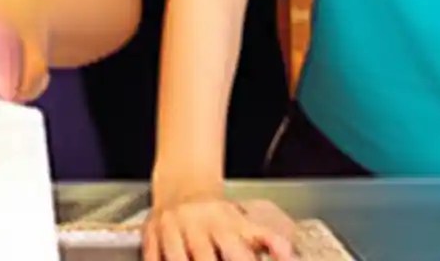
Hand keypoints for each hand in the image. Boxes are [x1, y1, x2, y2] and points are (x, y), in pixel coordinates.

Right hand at [144, 194, 296, 260]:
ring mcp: (170, 230)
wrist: (182, 186)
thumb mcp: (245, 224)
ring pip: (176, 258)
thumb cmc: (217, 215)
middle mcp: (196, 226)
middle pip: (203, 256)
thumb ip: (271, 242)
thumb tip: (290, 258)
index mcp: (223, 225)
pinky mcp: (150, 235)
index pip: (236, 254)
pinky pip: (152, 255)